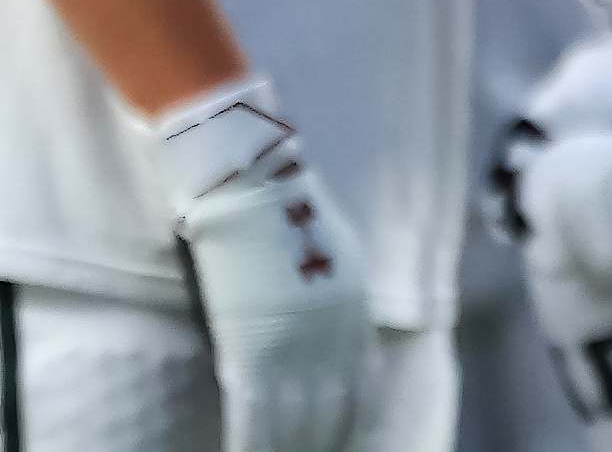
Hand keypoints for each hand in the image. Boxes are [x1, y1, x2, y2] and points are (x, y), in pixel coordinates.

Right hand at [156, 84, 371, 451]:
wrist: (255, 186)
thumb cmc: (288, 207)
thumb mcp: (337, 254)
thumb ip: (337, 300)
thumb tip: (333, 327)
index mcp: (353, 316)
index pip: (361, 391)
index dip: (350, 425)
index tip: (343, 443)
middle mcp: (331, 341)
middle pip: (329, 415)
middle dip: (318, 447)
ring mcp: (292, 350)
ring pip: (292, 426)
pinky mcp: (251, 352)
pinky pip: (253, 418)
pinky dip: (250, 445)